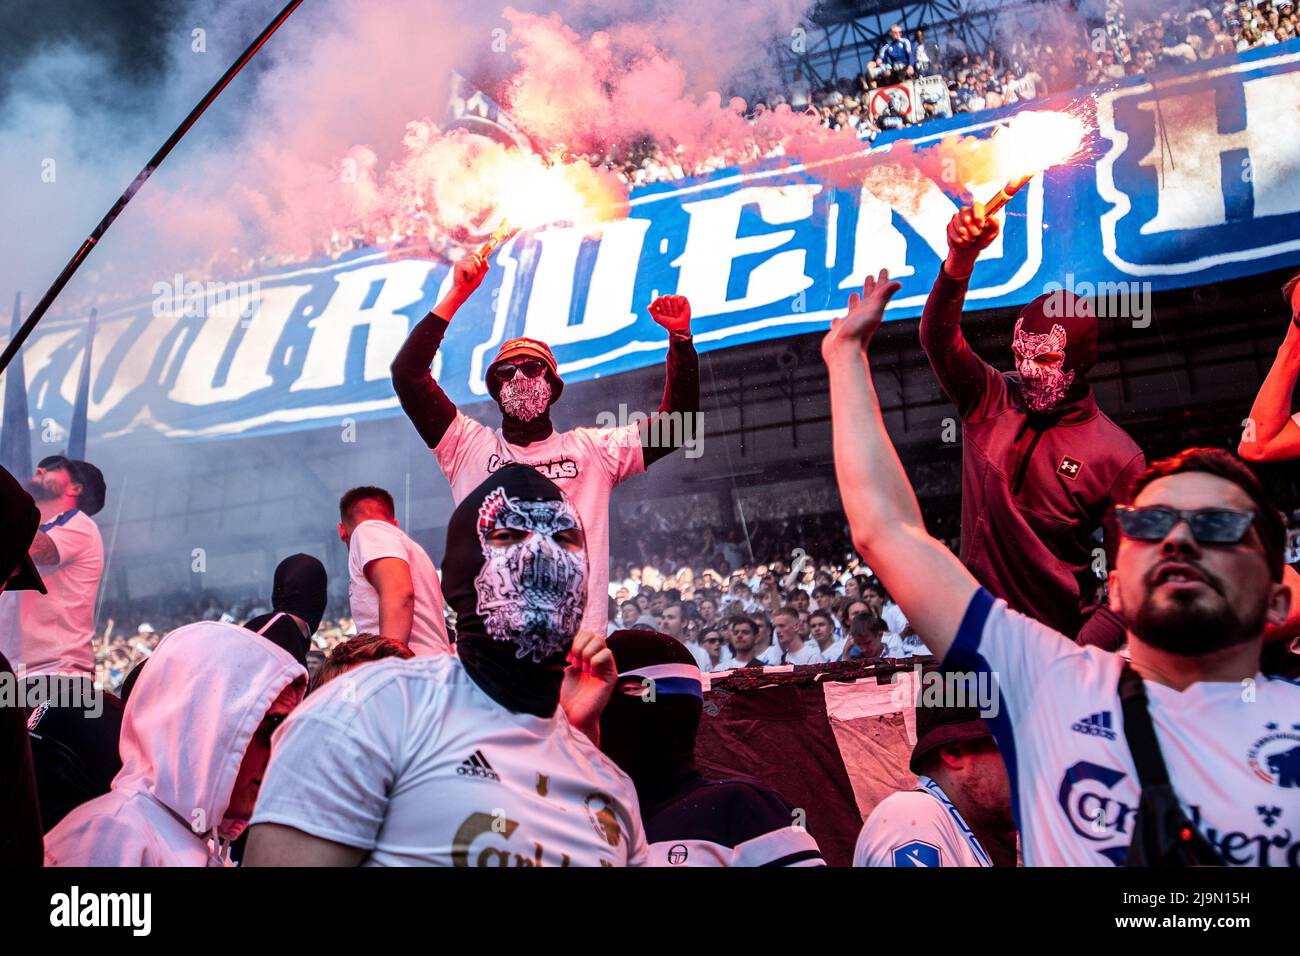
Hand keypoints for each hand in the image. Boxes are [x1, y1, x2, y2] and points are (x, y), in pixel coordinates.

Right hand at [451, 254, 487, 296]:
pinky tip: (466, 278)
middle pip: (475, 256)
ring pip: (473, 262)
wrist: (463, 291)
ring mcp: (460, 262)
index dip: (480, 254)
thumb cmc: (470, 284)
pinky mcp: (457, 265)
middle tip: (474, 275)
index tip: (484, 256)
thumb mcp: (480, 275)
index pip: (475, 253)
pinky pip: (469, 267)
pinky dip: (471, 274)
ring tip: (469, 277)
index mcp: (469, 262)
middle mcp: (464, 261)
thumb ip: (483, 268)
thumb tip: (485, 260)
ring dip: (474, 272)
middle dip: (478, 266)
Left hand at [560, 629, 617, 745]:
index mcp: (583, 656)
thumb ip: (562, 654)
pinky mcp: (611, 675)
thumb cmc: (564, 697)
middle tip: (572, 660)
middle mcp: (595, 659)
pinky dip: (595, 660)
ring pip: (600, 640)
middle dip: (579, 644)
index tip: (565, 656)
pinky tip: (589, 673)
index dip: (573, 639)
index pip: (584, 633)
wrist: (571, 717)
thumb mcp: (559, 670)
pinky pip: (607, 654)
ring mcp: (604, 666)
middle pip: (592, 633)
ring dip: (586, 652)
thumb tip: (558, 637)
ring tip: (580, 667)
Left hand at [648, 294, 691, 334]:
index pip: (659, 299)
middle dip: (668, 308)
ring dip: (674, 309)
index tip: (664, 314)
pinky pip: (679, 297)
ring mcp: (675, 299)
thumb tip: (651, 303)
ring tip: (676, 314)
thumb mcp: (657, 317)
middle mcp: (668, 299)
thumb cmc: (667, 323)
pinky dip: (680, 305)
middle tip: (670, 315)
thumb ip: (651, 309)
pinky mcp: (683, 299)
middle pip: (666, 297)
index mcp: (661, 302)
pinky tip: (681, 309)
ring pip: (673, 298)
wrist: (678, 328)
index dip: (662, 307)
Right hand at [822, 268, 900, 358]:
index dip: (883, 280)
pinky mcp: (839, 333)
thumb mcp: (874, 311)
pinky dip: (838, 320)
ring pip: (853, 310)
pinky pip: (839, 323)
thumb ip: (884, 296)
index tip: (884, 268)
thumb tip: (898, 282)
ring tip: (854, 294)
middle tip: (870, 276)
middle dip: (870, 287)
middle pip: (868, 299)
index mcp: (872, 311)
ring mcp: (850, 325)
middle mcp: (862, 317)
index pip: (879, 292)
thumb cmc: (859, 332)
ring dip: (855, 301)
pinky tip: (836, 319)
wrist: (844, 353)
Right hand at [944, 202, 998, 275]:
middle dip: (972, 229)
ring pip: (959, 225)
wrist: (970, 250)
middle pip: (966, 216)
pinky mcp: (950, 226)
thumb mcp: (992, 235)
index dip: (978, 215)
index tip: (981, 225)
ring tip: (971, 240)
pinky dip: (959, 240)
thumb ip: (995, 225)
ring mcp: (957, 218)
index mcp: (978, 210)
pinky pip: (952, 232)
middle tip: (977, 235)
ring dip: (966, 236)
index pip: (976, 205)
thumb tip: (992, 217)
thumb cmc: (982, 239)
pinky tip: (964, 242)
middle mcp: (966, 212)